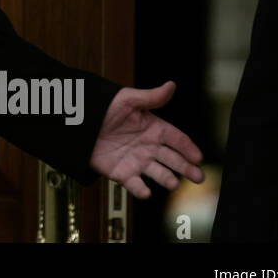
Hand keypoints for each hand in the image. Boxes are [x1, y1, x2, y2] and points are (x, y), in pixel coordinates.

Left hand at [89, 81, 204, 197]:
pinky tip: (146, 192)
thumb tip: (171, 85)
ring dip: (166, 179)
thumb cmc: (103, 107)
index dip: (188, 148)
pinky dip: (140, 190)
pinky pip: (134, 184)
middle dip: (186, 168)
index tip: (198, 157)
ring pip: (157, 173)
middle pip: (173, 159)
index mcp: (153, 128)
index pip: (177, 139)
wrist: (78, 122)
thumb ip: (151, 97)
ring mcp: (136, 161)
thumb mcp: (128, 100)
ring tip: (173, 183)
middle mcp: (148, 146)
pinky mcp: (121, 173)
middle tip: (198, 177)